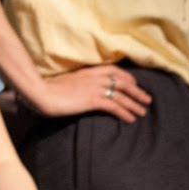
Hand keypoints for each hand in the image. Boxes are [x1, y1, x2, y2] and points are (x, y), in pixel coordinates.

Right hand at [24, 65, 151, 122]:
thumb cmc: (48, 87)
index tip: (135, 83)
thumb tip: (80, 88)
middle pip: (122, 82)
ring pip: (122, 95)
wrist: (41, 92)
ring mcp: (94, 87)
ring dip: (134, 104)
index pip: (113, 70)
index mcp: (88, 71)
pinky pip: (114, 106)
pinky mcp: (92, 99)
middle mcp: (94, 77)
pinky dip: (124, 112)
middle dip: (137, 91)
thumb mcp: (66, 81)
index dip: (127, 77)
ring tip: (142, 112)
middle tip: (147, 99)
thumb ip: (77, 82)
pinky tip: (130, 119)